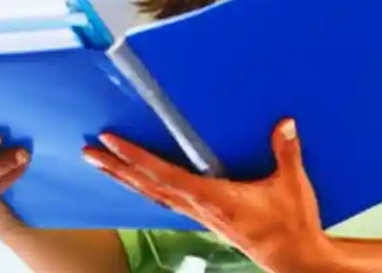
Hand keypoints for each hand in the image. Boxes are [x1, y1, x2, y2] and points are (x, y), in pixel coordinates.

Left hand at [82, 119, 342, 272]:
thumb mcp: (292, 185)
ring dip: (124, 178)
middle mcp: (198, 207)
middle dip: (115, 168)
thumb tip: (285, 123)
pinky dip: (144, 187)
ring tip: (100, 163)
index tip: (112, 142)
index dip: (136, 157)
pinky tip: (135, 181)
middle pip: (147, 185)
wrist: (292, 257)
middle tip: (89, 152)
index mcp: (214, 197)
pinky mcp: (202, 217)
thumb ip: (287, 152)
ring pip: (152, 194)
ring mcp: (198, 214)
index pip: (165, 174)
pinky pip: (165, 199)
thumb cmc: (290, 224)